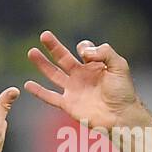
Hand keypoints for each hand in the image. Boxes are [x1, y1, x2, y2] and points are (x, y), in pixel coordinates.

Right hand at [24, 30, 143, 131]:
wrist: (121, 116)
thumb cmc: (123, 92)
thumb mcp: (119, 65)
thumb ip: (104, 52)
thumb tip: (83, 52)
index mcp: (94, 66)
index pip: (83, 49)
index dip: (84, 48)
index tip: (87, 55)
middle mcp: (82, 76)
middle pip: (63, 58)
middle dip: (53, 46)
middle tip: (44, 35)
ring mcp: (74, 90)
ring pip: (53, 74)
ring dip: (42, 64)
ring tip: (31, 52)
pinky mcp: (68, 104)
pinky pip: (50, 97)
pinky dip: (39, 92)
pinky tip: (27, 84)